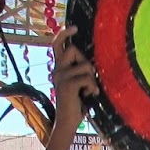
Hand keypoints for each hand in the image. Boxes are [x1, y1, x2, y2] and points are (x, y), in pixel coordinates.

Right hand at [48, 29, 98, 148]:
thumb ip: (79, 70)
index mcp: (59, 68)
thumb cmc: (77, 103)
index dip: (64, 33)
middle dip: (85, 62)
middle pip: (74, 50)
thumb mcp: (78, 83)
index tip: (74, 27)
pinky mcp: (68, 84)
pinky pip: (88, 78)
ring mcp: (61, 76)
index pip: (57, 45)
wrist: (68, 121)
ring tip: (88, 91)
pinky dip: (92, 87)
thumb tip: (90, 62)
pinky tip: (88, 96)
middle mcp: (57, 69)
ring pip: (86, 65)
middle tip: (87, 80)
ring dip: (92, 79)